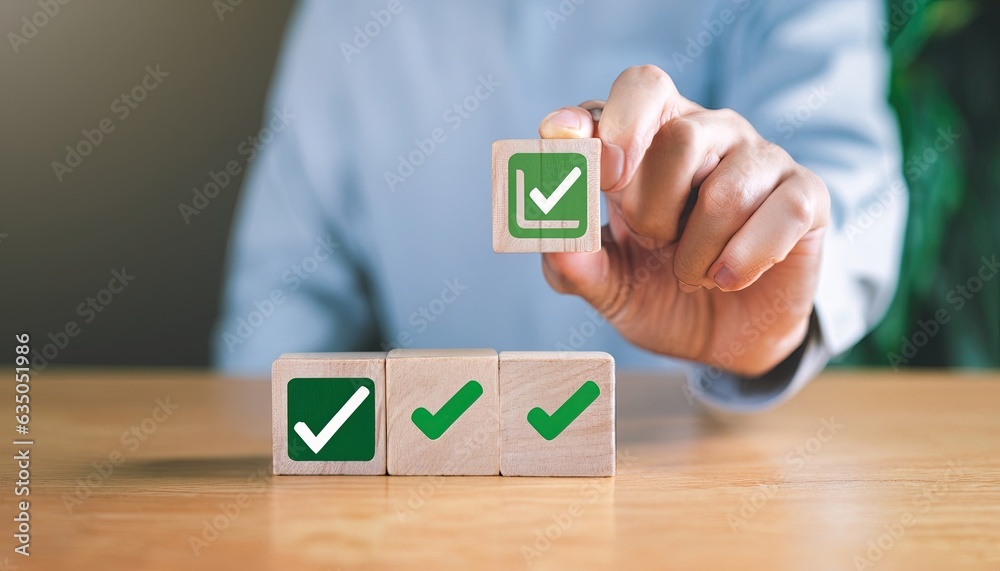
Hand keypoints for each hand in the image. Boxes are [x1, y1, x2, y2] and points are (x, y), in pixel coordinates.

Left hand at [539, 65, 828, 375]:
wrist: (723, 340)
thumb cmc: (659, 293)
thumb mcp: (607, 284)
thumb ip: (574, 263)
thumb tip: (555, 242)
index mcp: (649, 136)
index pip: (636, 91)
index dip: (609, 122)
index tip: (594, 171)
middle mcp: (706, 131)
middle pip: (677, 136)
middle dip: (652, 207)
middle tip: (653, 242)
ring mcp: (759, 159)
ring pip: (725, 189)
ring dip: (696, 251)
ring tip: (692, 274)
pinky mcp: (803, 194)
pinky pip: (779, 214)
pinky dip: (742, 260)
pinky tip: (729, 278)